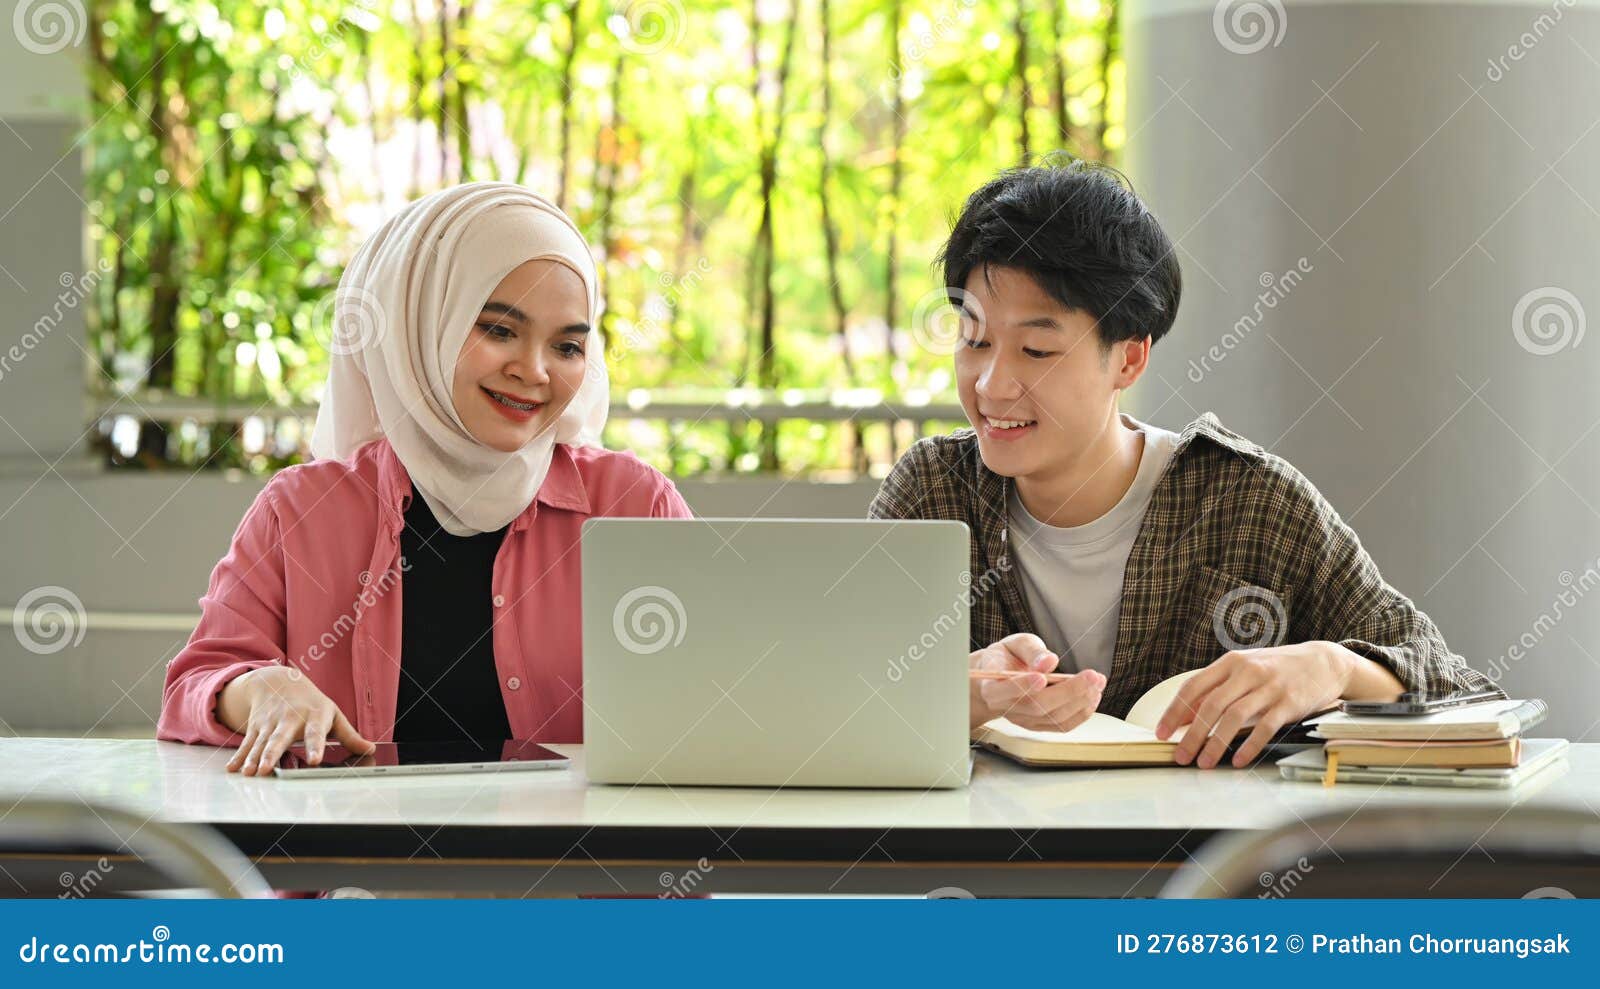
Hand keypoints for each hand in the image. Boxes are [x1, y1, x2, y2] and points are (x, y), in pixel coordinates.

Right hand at [221, 666, 375, 775]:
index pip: (315, 733)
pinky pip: (247, 744)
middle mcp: (290, 719)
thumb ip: (349, 735)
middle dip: (273, 753)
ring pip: (260, 743)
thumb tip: (369, 749)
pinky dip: (239, 757)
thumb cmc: (312, 703)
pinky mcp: (256, 727)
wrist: (279, 681)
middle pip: (280, 738)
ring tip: (250, 773)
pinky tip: (233, 769)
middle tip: (267, 769)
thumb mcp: (333, 715)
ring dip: (253, 758)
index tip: (314, 759)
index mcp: (313, 716)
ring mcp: (270, 723)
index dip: (315, 746)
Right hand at [969, 633, 1105, 731]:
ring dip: (1080, 702)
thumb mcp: (1015, 644)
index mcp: (992, 686)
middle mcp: (1006, 708)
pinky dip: (1081, 713)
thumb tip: (1049, 661)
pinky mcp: (1038, 726)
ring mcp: (1023, 720)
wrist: (999, 679)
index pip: (1002, 691)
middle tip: (1092, 676)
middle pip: (1036, 706)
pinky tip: (1092, 696)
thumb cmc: (1007, 658)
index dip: (1022, 686)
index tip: (1041, 677)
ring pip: (1053, 718)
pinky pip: (1061, 726)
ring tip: (1098, 682)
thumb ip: (1031, 651)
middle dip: (1068, 692)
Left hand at [1155, 642, 1353, 768]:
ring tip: (1205, 763)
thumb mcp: (1243, 670)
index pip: (1193, 687)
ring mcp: (1269, 687)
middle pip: (1210, 705)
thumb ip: (1216, 689)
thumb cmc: (1276, 668)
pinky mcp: (1289, 703)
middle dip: (1192, 735)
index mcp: (1230, 663)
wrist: (1323, 662)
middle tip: (1180, 756)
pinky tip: (1237, 760)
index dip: (1175, 712)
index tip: (1162, 733)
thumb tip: (1185, 717)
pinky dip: (1248, 746)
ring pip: (1234, 717)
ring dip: (1216, 744)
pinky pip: (1264, 727)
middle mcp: (1247, 672)